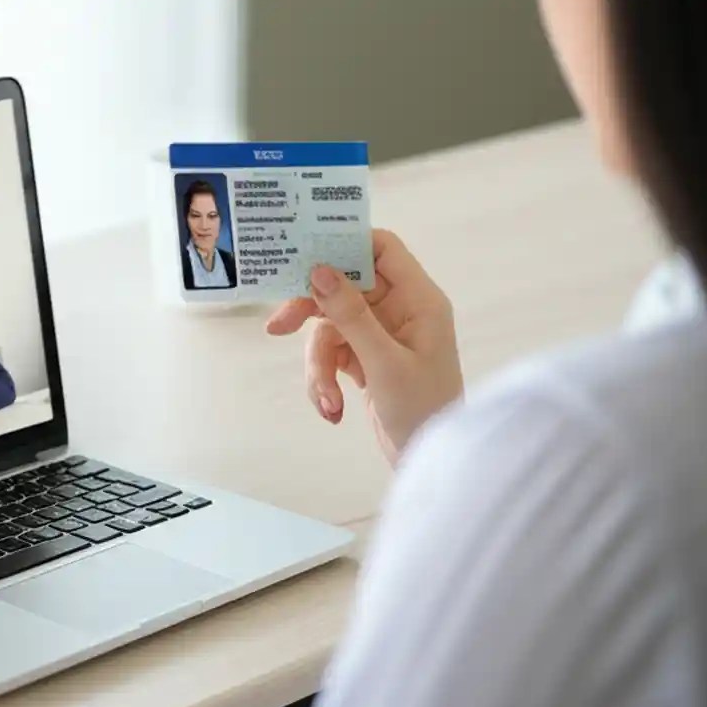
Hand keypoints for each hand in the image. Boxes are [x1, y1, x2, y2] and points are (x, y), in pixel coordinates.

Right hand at [265, 228, 463, 462]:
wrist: (427, 461)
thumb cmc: (422, 410)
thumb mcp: (384, 362)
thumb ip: (350, 315)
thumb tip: (320, 270)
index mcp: (418, 299)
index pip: (381, 249)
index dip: (345, 245)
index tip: (306, 254)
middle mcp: (400, 310)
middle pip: (344, 288)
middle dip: (312, 313)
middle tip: (278, 326)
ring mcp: (381, 336)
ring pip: (331, 327)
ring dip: (320, 365)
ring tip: (327, 401)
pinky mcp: (366, 360)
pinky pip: (333, 354)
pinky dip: (325, 380)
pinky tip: (332, 409)